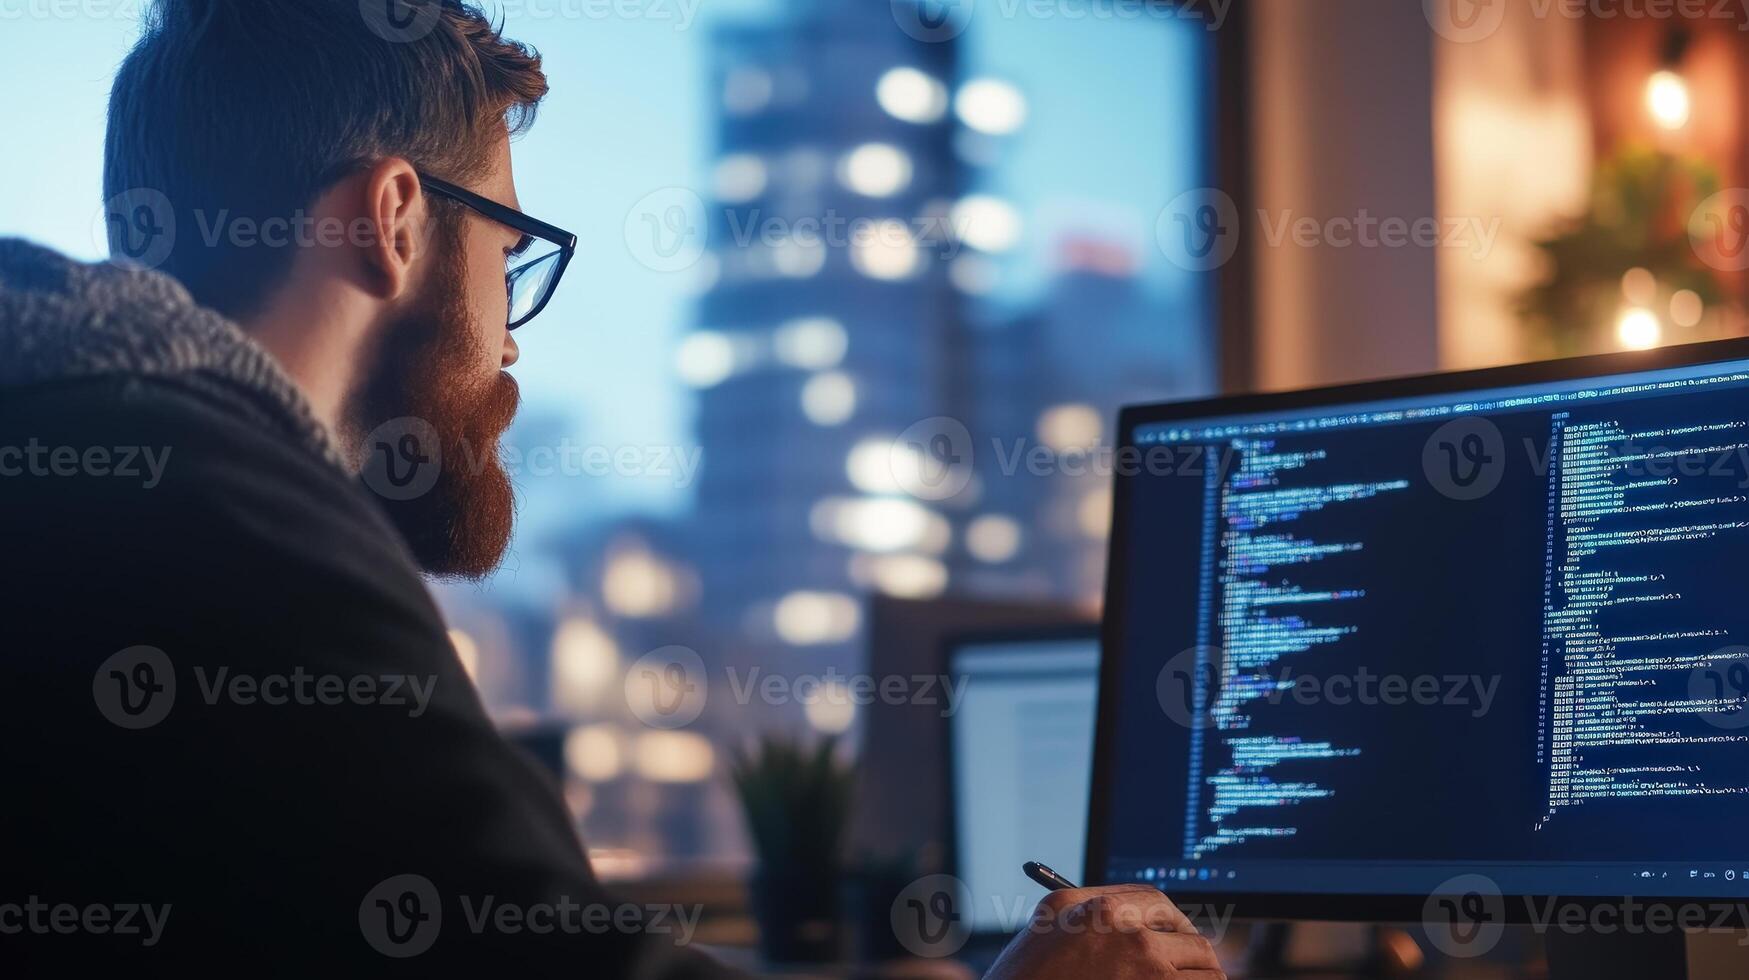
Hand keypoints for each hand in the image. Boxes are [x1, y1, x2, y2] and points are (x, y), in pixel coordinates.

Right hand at [983, 885, 1225, 979]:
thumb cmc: (1024, 973)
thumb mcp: (1052, 920)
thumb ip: (1093, 905)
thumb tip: (1131, 912)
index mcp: (1103, 908)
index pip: (1162, 905)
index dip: (1176, 922)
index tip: (1179, 937)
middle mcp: (1131, 935)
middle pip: (1192, 940)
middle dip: (1195, 957)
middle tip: (1192, 970)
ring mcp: (1146, 970)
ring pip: (1207, 973)